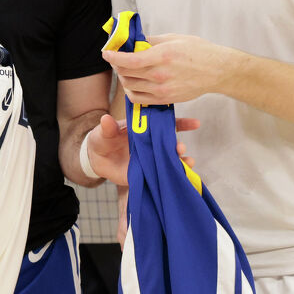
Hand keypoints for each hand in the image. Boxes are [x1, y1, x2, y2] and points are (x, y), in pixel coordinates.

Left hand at [81, 111, 200, 186]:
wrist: (98, 159)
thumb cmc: (103, 140)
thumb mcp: (103, 132)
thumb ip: (107, 128)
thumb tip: (105, 119)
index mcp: (145, 129)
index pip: (165, 124)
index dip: (180, 123)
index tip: (195, 124)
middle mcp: (152, 143)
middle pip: (170, 143)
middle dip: (177, 145)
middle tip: (180, 148)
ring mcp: (151, 158)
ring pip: (169, 159)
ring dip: (180, 160)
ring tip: (187, 162)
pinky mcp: (147, 173)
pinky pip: (163, 174)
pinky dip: (174, 174)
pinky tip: (183, 174)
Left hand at [102, 33, 237, 105]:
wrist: (217, 71)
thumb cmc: (198, 51)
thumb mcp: (174, 38)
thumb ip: (151, 40)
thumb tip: (134, 41)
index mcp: (162, 56)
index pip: (128, 59)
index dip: (113, 56)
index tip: (106, 53)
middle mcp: (160, 74)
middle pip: (126, 73)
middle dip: (117, 66)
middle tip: (117, 59)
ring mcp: (162, 90)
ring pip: (130, 87)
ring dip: (124, 78)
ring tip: (127, 71)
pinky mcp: (165, 99)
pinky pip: (139, 98)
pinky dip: (132, 91)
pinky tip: (135, 83)